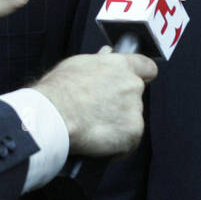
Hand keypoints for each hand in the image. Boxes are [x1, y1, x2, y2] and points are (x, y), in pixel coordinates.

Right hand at [33, 46, 157, 158]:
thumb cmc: (58, 92)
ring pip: (131, 119)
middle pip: (135, 96)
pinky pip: (129, 141)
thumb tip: (106, 54)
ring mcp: (135, 110)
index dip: (142, 76)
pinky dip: (117, 145)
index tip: (137, 81)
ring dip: (118, 124)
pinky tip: (98, 141)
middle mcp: (132, 85)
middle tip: (99, 111)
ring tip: (93, 127)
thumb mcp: (76, 65)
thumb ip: (98, 61)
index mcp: (121, 66)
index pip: (147, 67)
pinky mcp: (133, 132)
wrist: (53, 117)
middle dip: (121, 103)